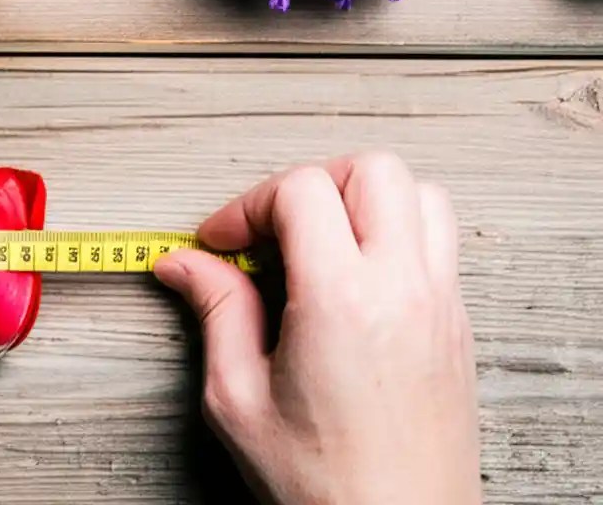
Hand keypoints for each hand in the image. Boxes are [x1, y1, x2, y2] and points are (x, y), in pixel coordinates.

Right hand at [155, 151, 480, 504]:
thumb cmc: (325, 485)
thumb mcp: (239, 398)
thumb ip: (216, 313)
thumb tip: (186, 265)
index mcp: (342, 301)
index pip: (302, 191)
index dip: (247, 205)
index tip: (221, 243)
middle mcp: (403, 289)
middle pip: (371, 170)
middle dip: (309, 184)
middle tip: (269, 231)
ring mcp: (441, 303)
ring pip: (417, 193)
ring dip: (361, 200)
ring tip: (316, 245)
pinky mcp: (457, 325)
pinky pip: (437, 240)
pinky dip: (393, 234)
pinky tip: (351, 278)